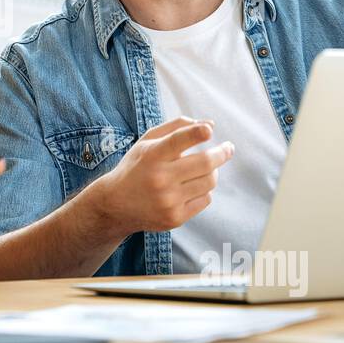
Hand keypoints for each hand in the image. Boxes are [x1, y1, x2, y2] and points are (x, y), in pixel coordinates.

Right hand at [86, 117, 234, 234]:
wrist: (115, 205)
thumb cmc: (136, 167)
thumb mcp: (147, 142)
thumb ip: (176, 127)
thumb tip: (210, 124)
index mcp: (152, 155)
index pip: (177, 141)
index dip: (195, 134)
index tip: (209, 130)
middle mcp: (160, 178)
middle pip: (205, 163)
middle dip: (222, 153)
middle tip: (228, 148)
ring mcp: (168, 201)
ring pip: (210, 181)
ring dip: (212, 172)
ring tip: (204, 169)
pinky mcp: (175, 218)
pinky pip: (205, 199)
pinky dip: (204, 190)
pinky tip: (191, 187)